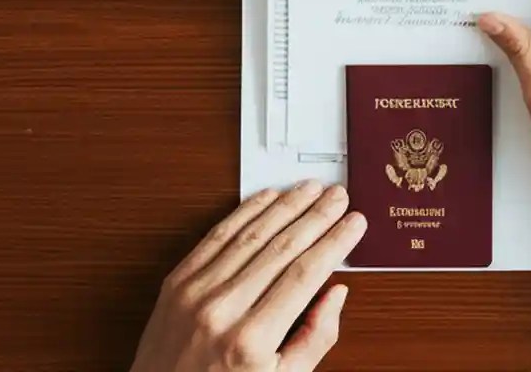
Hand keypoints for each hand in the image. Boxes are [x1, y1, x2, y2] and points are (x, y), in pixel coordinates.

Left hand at [131, 182, 366, 371]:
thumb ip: (314, 339)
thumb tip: (336, 294)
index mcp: (251, 339)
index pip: (306, 274)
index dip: (335, 242)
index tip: (354, 224)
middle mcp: (221, 310)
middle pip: (283, 247)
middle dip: (317, 216)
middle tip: (338, 198)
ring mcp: (195, 292)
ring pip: (251, 234)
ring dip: (285, 206)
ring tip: (310, 190)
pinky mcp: (176, 282)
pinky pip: (216, 236)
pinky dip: (244, 212)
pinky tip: (266, 198)